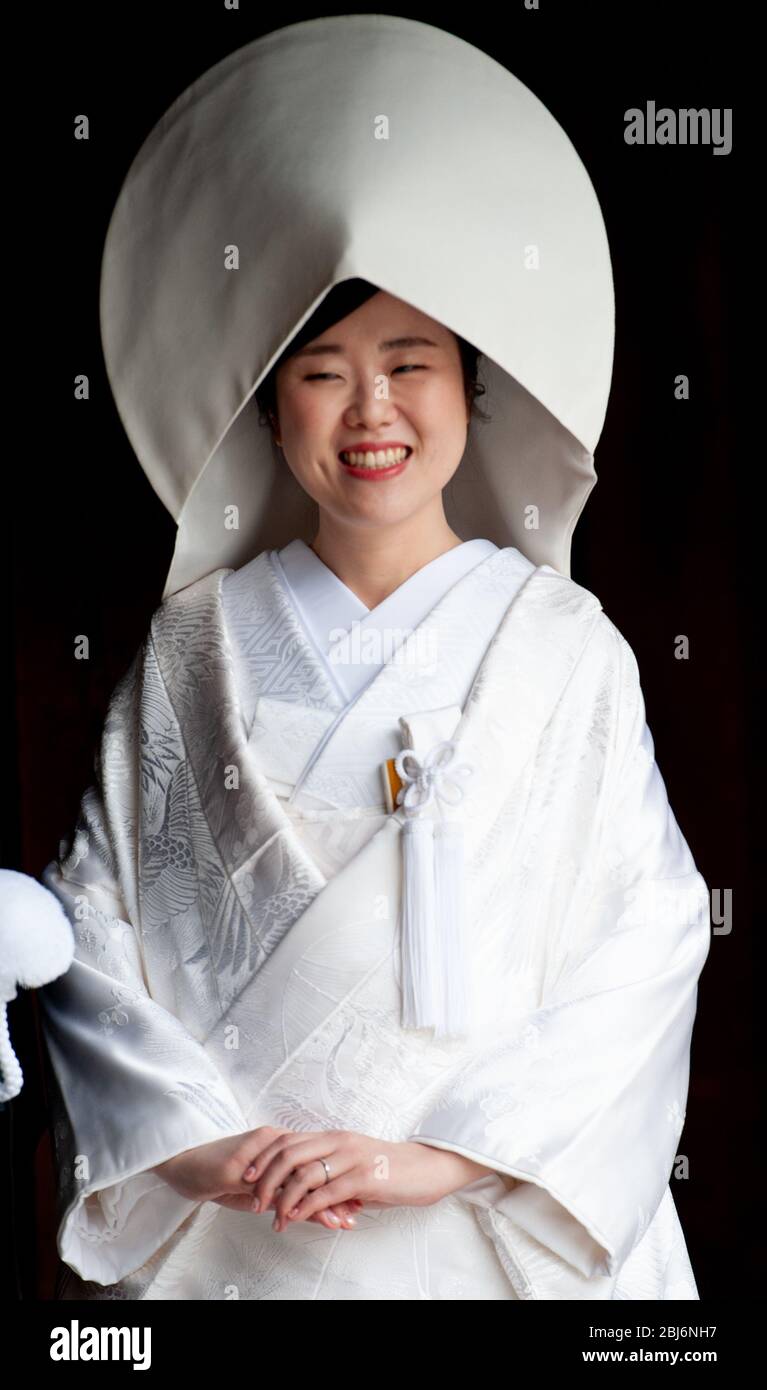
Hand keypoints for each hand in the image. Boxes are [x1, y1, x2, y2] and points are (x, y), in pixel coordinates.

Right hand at [151, 1128, 361, 1231]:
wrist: (182, 1164)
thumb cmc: (215, 1174)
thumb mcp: (251, 1188)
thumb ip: (276, 1194)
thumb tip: (302, 1209)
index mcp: (277, 1144)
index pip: (314, 1163)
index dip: (336, 1180)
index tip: (357, 1197)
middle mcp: (273, 1143)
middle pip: (313, 1168)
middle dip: (338, 1191)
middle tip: (359, 1210)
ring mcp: (259, 1152)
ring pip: (299, 1178)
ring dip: (324, 1201)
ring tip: (344, 1219)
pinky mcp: (243, 1166)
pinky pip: (274, 1187)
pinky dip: (297, 1204)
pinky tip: (311, 1217)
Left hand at [241, 1128, 493, 1231]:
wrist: (426, 1168)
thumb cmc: (390, 1170)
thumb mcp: (354, 1167)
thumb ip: (329, 1176)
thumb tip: (304, 1196)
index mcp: (333, 1137)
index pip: (287, 1140)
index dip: (263, 1157)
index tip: (246, 1175)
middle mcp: (338, 1142)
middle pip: (288, 1153)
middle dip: (265, 1178)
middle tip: (252, 1200)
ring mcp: (351, 1158)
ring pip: (304, 1173)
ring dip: (283, 1198)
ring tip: (273, 1218)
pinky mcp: (364, 1177)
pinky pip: (326, 1192)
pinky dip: (305, 1206)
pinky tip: (295, 1218)